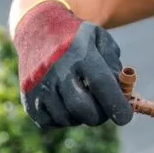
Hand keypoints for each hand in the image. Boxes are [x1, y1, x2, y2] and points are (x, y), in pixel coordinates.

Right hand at [12, 0, 132, 129]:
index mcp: (79, 53)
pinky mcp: (28, 99)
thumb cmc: (76, 38)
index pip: (102, 85)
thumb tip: (122, 95)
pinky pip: (51, 122)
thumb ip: (114, 66)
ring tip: (81, 100)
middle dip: (99, 116)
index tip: (125, 117)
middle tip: (103, 110)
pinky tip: (64, 103)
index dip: (117, 105)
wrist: (37, 29)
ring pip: (68, 119)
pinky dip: (62, 118)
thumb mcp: (100, 39)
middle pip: (84, 110)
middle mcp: (57, 70)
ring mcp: (40, 86)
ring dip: (80, 117)